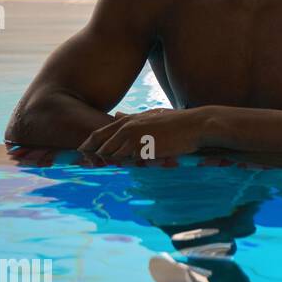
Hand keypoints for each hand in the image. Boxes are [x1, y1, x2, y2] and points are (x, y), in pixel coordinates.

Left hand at [78, 107, 213, 159]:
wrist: (195, 125)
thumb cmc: (176, 121)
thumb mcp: (151, 115)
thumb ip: (131, 117)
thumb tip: (117, 114)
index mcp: (127, 120)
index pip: (97, 134)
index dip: (89, 146)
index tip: (86, 156)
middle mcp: (127, 128)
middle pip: (101, 148)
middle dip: (98, 159)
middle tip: (103, 166)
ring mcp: (135, 139)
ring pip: (114, 157)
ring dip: (118, 163)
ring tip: (131, 162)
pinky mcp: (144, 150)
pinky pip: (129, 162)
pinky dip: (132, 165)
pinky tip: (143, 163)